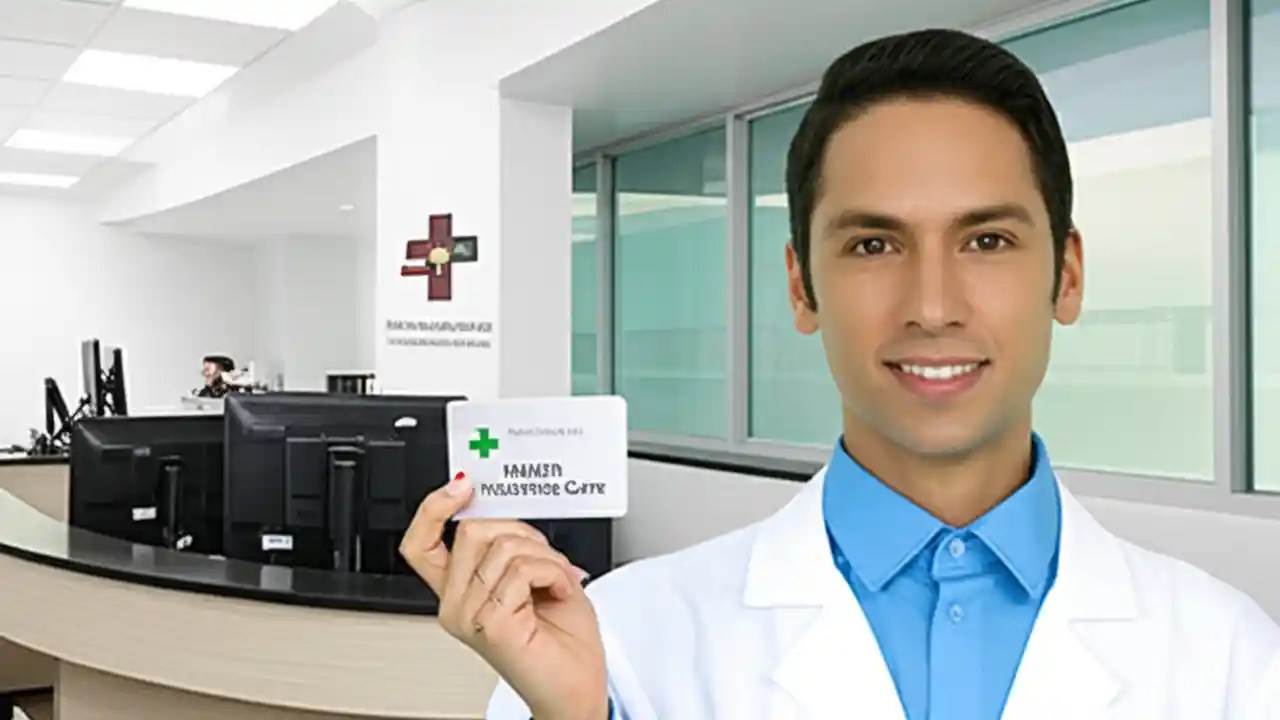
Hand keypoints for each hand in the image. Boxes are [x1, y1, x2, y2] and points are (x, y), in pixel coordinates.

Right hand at [400, 473, 608, 719]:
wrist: (578, 691)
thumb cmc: (563, 641)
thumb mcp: (534, 578)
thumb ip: (509, 547)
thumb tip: (503, 510)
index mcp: (459, 592)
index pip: (420, 543)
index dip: (433, 508)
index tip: (461, 485)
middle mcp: (456, 605)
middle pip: (472, 530)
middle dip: (522, 532)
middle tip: (547, 561)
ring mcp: (470, 616)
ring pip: (504, 545)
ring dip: (547, 557)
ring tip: (559, 582)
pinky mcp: (491, 624)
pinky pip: (523, 568)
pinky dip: (555, 572)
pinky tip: (562, 592)